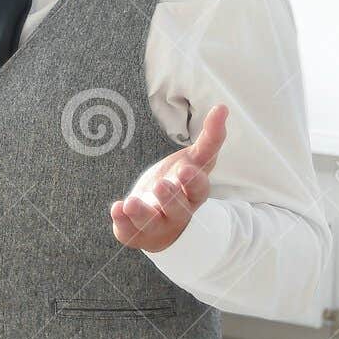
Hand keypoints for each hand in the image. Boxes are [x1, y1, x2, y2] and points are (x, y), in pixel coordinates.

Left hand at [110, 105, 227, 252]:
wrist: (165, 221)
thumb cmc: (180, 184)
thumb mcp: (195, 161)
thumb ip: (210, 139)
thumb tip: (222, 107)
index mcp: (193, 194)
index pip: (198, 190)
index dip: (193, 181)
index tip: (185, 170)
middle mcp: (177, 211)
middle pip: (178, 208)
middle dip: (170, 197)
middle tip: (163, 185)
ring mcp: (156, 223)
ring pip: (152, 222)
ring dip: (142, 213)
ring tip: (131, 203)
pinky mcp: (137, 232)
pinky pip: (130, 231)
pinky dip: (123, 222)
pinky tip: (116, 208)